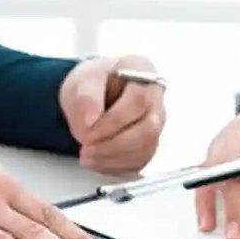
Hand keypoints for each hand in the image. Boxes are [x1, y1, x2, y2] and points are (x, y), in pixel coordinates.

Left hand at [59, 55, 166, 174]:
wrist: (94, 93)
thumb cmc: (94, 82)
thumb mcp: (83, 81)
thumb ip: (86, 98)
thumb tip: (90, 121)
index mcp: (144, 73)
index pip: (138, 101)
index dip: (113, 121)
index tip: (88, 132)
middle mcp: (156, 99)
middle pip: (148, 129)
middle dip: (115, 144)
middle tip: (86, 148)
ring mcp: (156, 123)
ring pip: (146, 148)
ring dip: (114, 158)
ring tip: (86, 156)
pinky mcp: (149, 144)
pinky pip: (139, 161)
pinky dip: (115, 165)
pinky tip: (96, 161)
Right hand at [194, 92, 239, 238]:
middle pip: (235, 161)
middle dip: (234, 197)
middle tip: (238, 229)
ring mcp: (226, 138)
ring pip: (212, 168)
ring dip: (209, 199)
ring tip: (210, 227)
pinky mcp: (214, 148)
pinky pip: (205, 173)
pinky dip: (203, 197)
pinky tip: (206, 219)